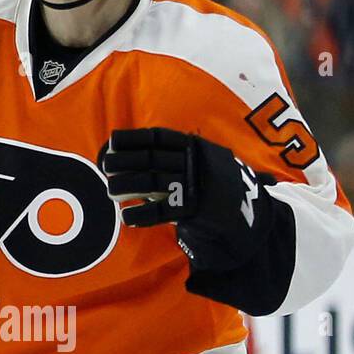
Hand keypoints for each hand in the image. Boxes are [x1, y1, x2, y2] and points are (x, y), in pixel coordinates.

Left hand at [98, 127, 272, 270]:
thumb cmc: (213, 185)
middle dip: (124, 162)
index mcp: (195, 147)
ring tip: (110, 191)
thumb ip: (171, 158)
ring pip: (153, 183)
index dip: (133, 139)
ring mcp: (196, 186)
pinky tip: (127, 216)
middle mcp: (194, 163)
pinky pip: (163, 210)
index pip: (158, 138)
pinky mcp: (196, 209)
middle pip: (151, 159)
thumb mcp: (199, 161)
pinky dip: (142, 213)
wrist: (248, 213)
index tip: (112, 142)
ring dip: (127, 186)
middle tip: (104, 166)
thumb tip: (125, 156)